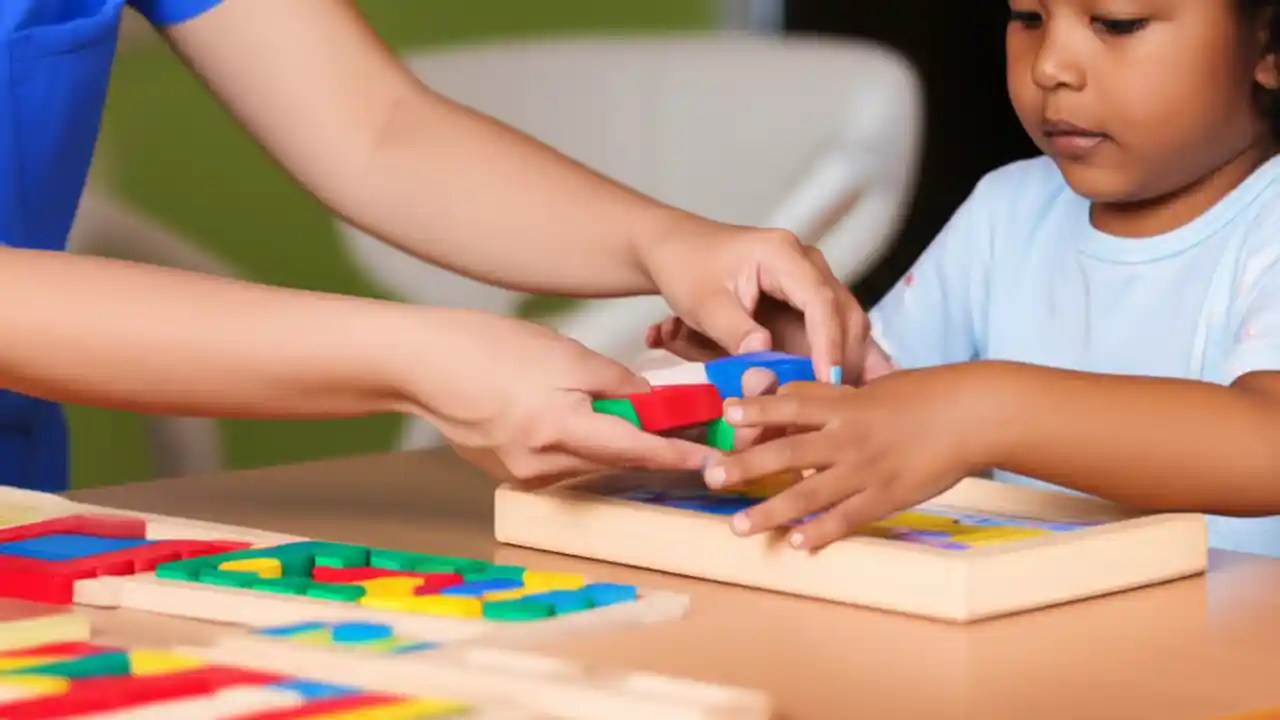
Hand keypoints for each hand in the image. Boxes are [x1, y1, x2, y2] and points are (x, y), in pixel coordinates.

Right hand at [404, 311, 714, 486]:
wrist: (419, 365)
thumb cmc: (487, 347)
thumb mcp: (564, 354)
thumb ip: (616, 383)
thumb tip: (656, 405)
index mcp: (560, 430)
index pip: (637, 450)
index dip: (679, 455)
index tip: (713, 460)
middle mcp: (542, 464)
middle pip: (616, 459)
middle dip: (653, 446)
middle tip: (689, 428)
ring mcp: (522, 474)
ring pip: (589, 461)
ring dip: (615, 443)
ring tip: (635, 415)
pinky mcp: (508, 472)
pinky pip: (561, 462)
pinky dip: (581, 444)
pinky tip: (579, 420)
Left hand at [638, 218, 863, 385]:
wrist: (678, 249)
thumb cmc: (687, 270)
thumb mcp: (703, 303)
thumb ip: (733, 330)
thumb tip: (764, 357)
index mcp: (782, 254)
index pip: (820, 300)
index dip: (828, 342)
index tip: (828, 380)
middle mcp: (807, 263)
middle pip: (844, 311)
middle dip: (846, 356)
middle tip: (838, 400)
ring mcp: (811, 280)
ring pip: (846, 321)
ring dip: (847, 359)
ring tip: (839, 400)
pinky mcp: (807, 300)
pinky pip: (832, 328)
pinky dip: (837, 356)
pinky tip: (838, 388)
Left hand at [700, 367, 991, 549]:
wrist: (973, 414)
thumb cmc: (923, 395)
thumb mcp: (870, 386)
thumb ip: (828, 394)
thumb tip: (787, 395)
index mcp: (845, 405)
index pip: (792, 404)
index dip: (758, 408)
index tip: (726, 413)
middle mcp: (848, 437)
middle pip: (788, 451)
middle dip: (746, 465)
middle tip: (711, 476)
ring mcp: (867, 469)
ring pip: (810, 493)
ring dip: (771, 511)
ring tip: (739, 525)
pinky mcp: (888, 496)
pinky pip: (848, 518)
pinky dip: (821, 532)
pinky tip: (797, 544)